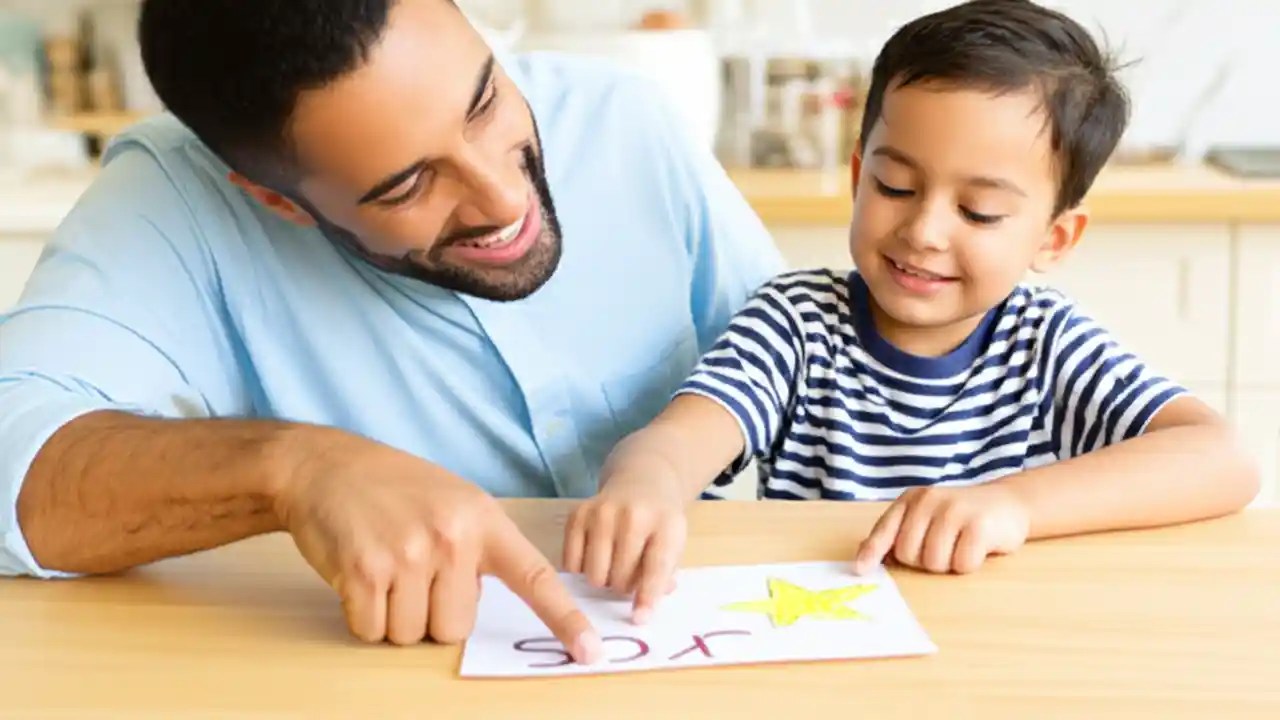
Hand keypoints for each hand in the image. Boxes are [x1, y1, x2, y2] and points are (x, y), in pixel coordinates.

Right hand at [275, 436, 599, 662]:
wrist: (327, 465)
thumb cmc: (396, 488)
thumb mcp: (455, 502)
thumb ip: (481, 549)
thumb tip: (483, 606)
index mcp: (483, 521)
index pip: (534, 577)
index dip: (564, 618)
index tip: (591, 649)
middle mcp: (452, 538)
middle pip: (455, 628)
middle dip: (431, 614)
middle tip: (412, 572)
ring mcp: (408, 554)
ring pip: (411, 634)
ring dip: (394, 615)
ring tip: (385, 567)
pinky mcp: (363, 571)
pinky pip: (372, 630)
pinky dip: (362, 616)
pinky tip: (358, 575)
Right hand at [562, 460, 687, 624]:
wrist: (642, 483)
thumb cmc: (659, 524)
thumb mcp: (673, 546)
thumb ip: (663, 577)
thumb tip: (643, 609)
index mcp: (666, 524)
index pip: (656, 566)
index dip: (647, 596)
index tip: (638, 619)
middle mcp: (633, 514)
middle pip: (620, 576)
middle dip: (623, 587)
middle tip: (626, 578)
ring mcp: (602, 511)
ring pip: (594, 574)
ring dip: (602, 581)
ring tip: (611, 568)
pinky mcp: (577, 513)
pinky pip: (571, 563)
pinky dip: (580, 569)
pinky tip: (592, 557)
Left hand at [852, 484, 1030, 574]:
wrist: (1008, 502)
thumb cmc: (961, 517)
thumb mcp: (926, 517)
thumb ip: (898, 533)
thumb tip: (864, 559)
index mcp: (911, 499)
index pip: (885, 528)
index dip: (872, 551)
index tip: (861, 569)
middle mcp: (929, 501)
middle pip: (908, 554)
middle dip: (924, 561)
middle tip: (944, 546)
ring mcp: (954, 511)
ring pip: (934, 563)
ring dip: (949, 565)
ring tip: (961, 545)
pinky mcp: (978, 525)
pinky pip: (961, 565)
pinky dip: (970, 564)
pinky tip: (978, 547)